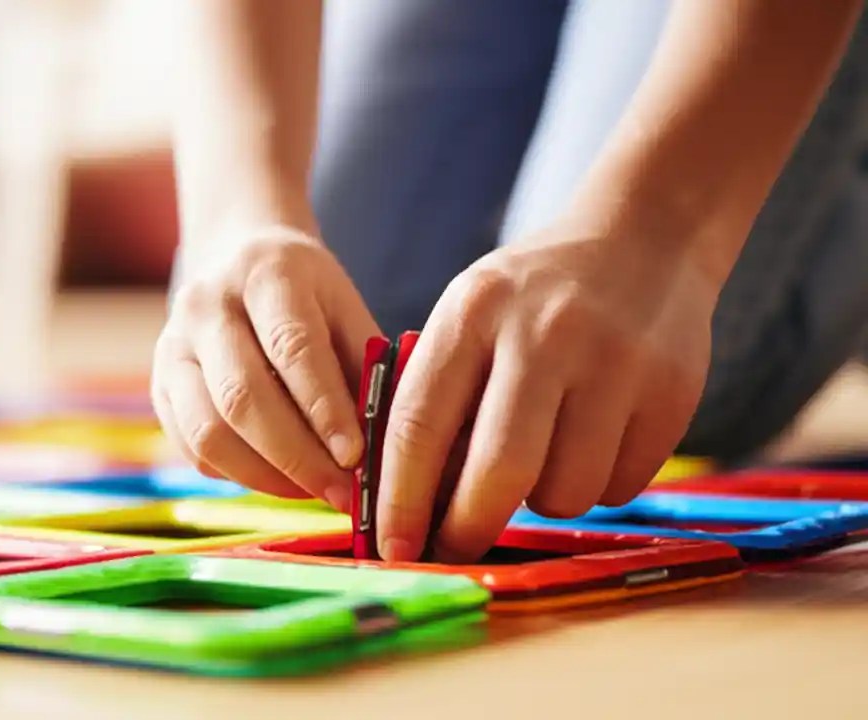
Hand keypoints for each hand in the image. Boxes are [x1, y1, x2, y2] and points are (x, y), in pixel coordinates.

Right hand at [151, 227, 380, 509]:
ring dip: (265, 476)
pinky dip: (238, 475)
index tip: (355, 457)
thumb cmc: (307, 293)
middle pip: (242, 397)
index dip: (325, 409)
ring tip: (311, 491)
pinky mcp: (159, 385)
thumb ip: (364, 367)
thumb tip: (382, 444)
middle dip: (296, 457)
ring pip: (208, 431)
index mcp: (265, 273)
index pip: (292, 348)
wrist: (236, 257)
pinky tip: (279, 480)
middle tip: (340, 492)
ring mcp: (173, 346)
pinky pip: (192, 448)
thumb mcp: (344, 307)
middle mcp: (206, 304)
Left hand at [377, 222, 718, 561]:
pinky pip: (618, 487)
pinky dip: (596, 485)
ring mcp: (616, 363)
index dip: (401, 498)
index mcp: (475, 311)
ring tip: (542, 457)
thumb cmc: (533, 295)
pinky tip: (593, 441)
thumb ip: (438, 395)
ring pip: (564, 492)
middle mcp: (545, 334)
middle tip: (454, 549)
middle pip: (499, 470)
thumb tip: (412, 505)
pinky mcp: (672, 393)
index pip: (420, 422)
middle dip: (467, 528)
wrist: (645, 238)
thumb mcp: (470, 316)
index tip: (393, 547)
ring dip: (541, 500)